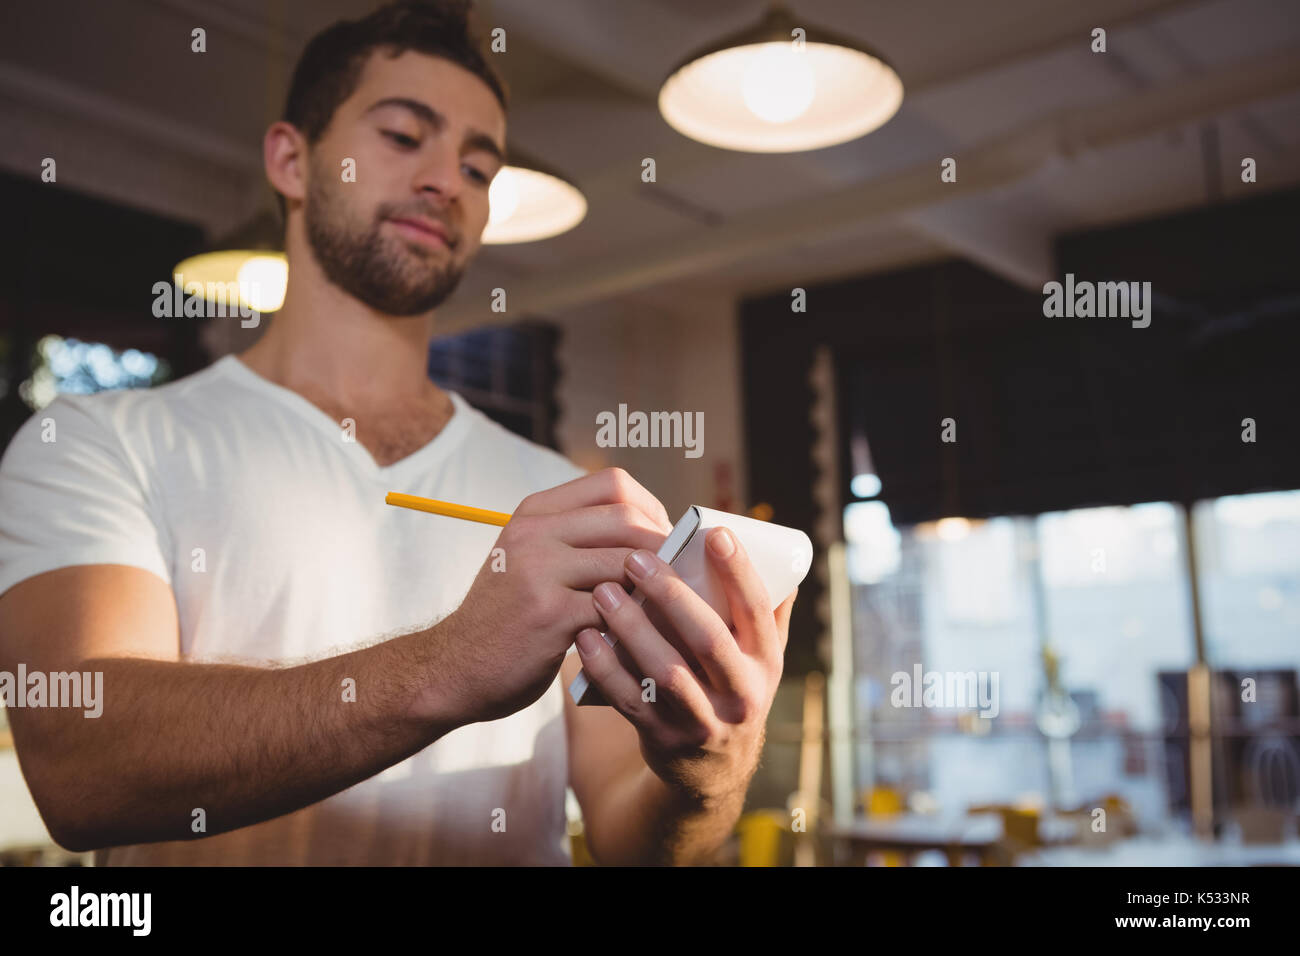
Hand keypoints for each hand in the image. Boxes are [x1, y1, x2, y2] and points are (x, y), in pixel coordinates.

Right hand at [435, 468, 672, 723]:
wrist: (454, 668)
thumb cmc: (508, 617)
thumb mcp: (529, 558)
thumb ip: (577, 539)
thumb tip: (654, 534)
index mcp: (534, 512)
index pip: (612, 483)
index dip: (650, 507)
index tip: (663, 537)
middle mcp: (534, 532)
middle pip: (626, 519)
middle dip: (663, 547)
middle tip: (676, 575)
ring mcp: (539, 572)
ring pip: (626, 562)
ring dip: (654, 586)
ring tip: (665, 605)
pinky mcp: (549, 614)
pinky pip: (615, 608)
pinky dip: (636, 620)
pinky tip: (642, 633)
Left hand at [574, 526, 796, 803]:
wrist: (710, 769)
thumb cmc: (728, 687)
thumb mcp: (758, 657)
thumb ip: (766, 610)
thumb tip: (775, 549)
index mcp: (765, 661)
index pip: (757, 609)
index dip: (739, 571)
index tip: (715, 533)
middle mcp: (742, 693)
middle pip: (708, 639)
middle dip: (671, 596)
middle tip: (636, 559)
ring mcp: (704, 720)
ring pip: (666, 672)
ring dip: (632, 630)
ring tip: (603, 592)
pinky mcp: (665, 739)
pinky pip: (631, 701)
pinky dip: (606, 669)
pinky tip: (584, 638)